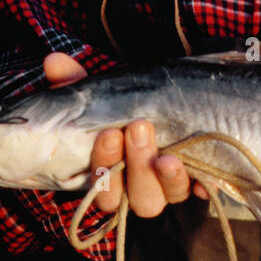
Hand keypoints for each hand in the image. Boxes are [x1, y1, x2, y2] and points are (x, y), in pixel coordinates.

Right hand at [43, 53, 209, 216]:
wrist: (163, 108)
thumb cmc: (123, 110)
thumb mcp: (100, 96)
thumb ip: (76, 84)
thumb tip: (54, 61)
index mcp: (113, 177)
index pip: (104, 190)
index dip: (105, 171)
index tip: (108, 134)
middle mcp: (142, 189)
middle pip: (139, 198)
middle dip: (137, 165)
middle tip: (138, 128)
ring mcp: (172, 186)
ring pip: (170, 196)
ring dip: (168, 177)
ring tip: (168, 155)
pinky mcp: (202, 178)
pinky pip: (207, 188)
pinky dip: (207, 184)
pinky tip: (205, 177)